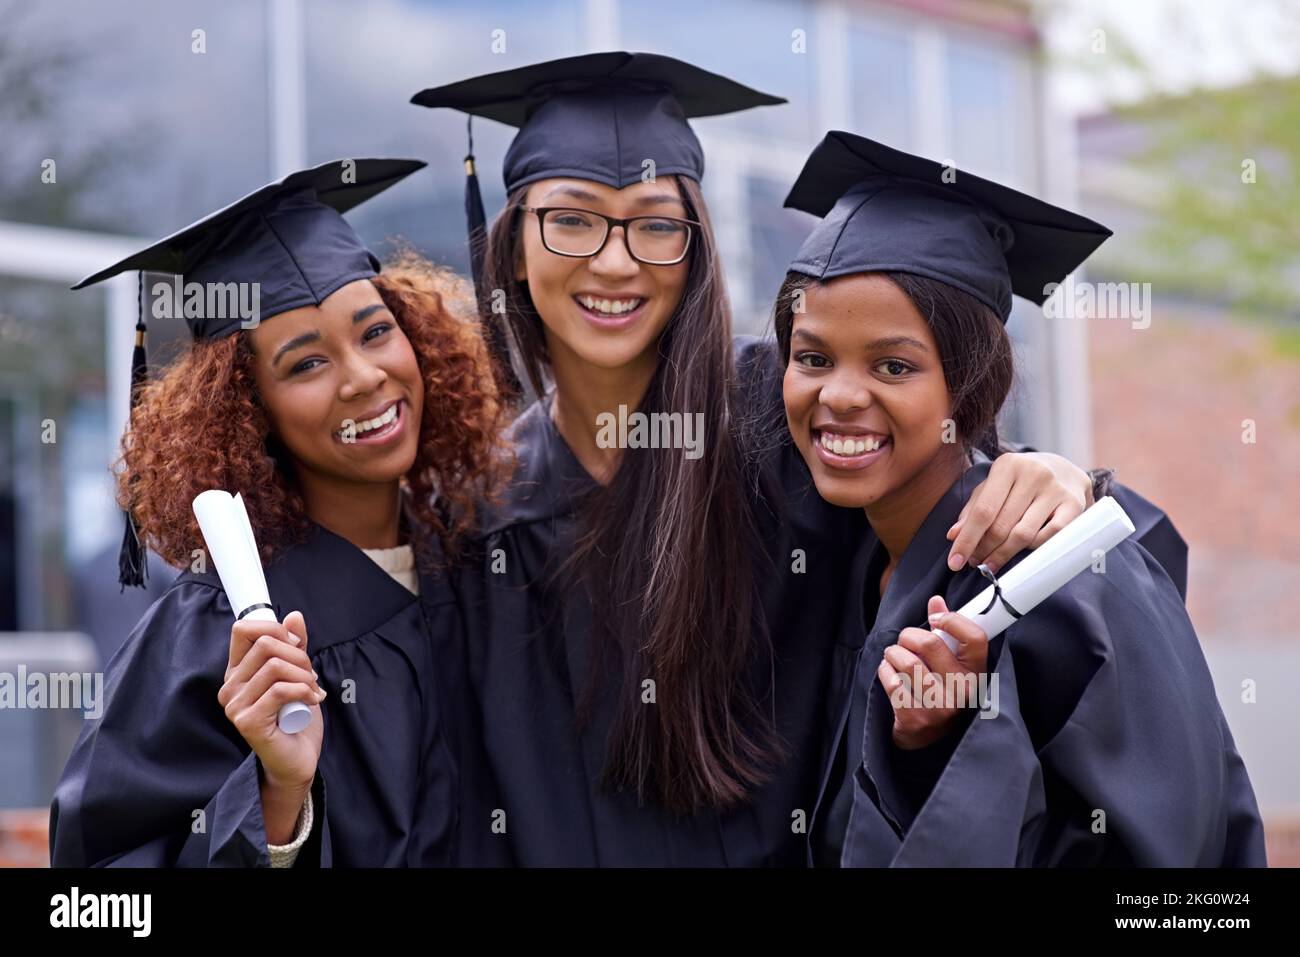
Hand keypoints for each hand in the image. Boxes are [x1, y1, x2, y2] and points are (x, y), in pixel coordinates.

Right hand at [218, 610, 324, 841]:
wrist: (297, 760)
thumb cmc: (296, 718)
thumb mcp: (298, 675)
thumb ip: (295, 646)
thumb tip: (294, 616)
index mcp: (238, 671)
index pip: (243, 629)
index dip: (274, 628)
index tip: (296, 645)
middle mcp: (230, 687)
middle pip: (266, 644)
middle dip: (299, 655)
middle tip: (311, 676)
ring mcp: (235, 705)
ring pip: (276, 666)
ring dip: (305, 676)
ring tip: (313, 691)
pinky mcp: (247, 721)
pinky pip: (279, 690)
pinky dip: (303, 691)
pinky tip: (312, 701)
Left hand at [877, 597, 988, 749]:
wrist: (929, 740)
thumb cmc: (942, 693)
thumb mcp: (952, 666)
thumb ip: (946, 633)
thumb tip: (935, 601)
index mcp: (976, 674)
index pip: (974, 637)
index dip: (952, 620)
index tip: (936, 619)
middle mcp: (962, 692)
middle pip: (930, 643)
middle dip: (908, 635)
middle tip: (904, 640)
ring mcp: (939, 708)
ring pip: (907, 661)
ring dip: (893, 653)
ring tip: (893, 655)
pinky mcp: (915, 719)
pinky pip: (891, 681)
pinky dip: (884, 671)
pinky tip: (888, 672)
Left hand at [946, 451, 1090, 572]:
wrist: (1065, 469)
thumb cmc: (1020, 481)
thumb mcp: (993, 486)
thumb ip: (972, 509)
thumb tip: (954, 536)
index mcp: (1008, 465)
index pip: (983, 510)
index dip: (967, 539)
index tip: (954, 561)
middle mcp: (1034, 474)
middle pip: (1001, 525)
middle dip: (983, 550)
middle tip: (975, 562)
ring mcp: (1056, 489)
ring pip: (1024, 535)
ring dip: (1004, 555)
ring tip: (992, 562)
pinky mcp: (1075, 505)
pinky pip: (1049, 538)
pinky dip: (1032, 549)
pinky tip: (1022, 552)